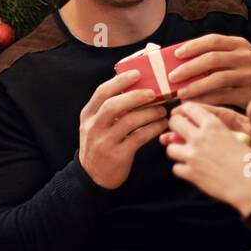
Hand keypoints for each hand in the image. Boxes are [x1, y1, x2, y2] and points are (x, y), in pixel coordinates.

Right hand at [78, 70, 171, 189]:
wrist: (93, 176)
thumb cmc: (100, 144)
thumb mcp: (96, 125)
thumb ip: (109, 109)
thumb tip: (135, 87)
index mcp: (88, 115)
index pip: (102, 92)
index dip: (120, 81)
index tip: (137, 73)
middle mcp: (94, 127)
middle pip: (113, 105)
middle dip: (136, 96)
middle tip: (154, 93)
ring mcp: (105, 142)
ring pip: (129, 122)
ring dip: (149, 113)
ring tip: (162, 109)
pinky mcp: (118, 155)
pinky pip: (138, 138)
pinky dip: (153, 129)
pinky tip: (161, 124)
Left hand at [165, 102, 250, 216]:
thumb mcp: (239, 138)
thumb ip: (219, 132)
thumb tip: (209, 128)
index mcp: (214, 125)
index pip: (190, 108)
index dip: (185, 110)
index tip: (184, 114)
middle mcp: (200, 138)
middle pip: (175, 123)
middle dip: (175, 126)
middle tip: (178, 132)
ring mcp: (193, 156)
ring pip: (170, 148)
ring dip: (177, 150)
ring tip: (185, 153)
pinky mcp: (191, 173)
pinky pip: (176, 168)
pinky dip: (182, 169)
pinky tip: (191, 170)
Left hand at [168, 34, 250, 112]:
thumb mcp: (241, 55)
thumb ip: (218, 55)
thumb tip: (182, 61)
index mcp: (240, 44)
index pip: (213, 40)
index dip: (193, 46)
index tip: (176, 54)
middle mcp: (245, 58)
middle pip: (212, 59)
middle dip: (189, 68)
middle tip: (172, 76)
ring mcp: (249, 76)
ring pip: (217, 79)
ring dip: (195, 87)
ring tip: (180, 93)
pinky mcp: (250, 94)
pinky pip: (224, 97)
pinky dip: (206, 100)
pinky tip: (194, 102)